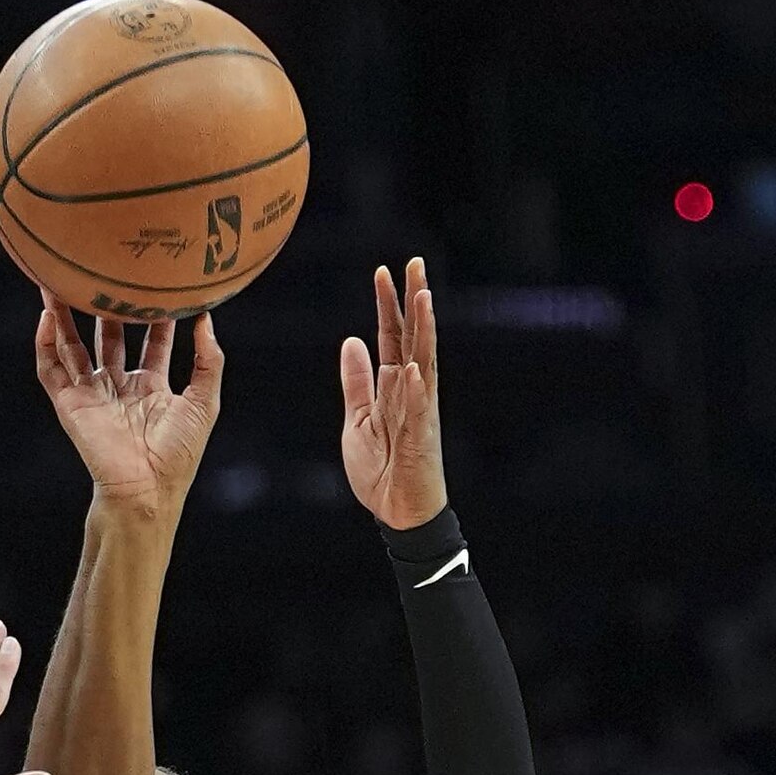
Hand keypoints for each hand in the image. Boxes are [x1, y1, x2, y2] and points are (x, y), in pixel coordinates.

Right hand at [33, 292, 223, 519]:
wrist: (146, 489)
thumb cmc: (178, 453)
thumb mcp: (204, 401)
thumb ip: (208, 360)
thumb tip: (205, 319)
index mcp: (151, 388)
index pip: (152, 342)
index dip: (154, 316)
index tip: (157, 284)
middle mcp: (120, 388)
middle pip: (108, 339)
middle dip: (104, 308)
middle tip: (104, 273)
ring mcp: (93, 395)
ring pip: (73, 347)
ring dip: (64, 316)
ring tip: (60, 282)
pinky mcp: (70, 404)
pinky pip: (51, 370)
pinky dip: (45, 344)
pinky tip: (46, 317)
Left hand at [339, 258, 448, 527]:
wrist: (397, 510)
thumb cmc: (381, 467)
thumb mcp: (357, 418)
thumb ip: (357, 381)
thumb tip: (352, 341)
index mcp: (394, 385)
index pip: (392, 336)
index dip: (387, 305)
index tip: (383, 272)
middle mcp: (411, 391)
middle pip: (413, 338)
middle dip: (413, 302)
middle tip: (414, 264)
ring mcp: (419, 412)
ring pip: (424, 363)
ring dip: (424, 331)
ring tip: (423, 298)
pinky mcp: (420, 438)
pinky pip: (419, 411)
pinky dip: (417, 390)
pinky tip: (415, 368)